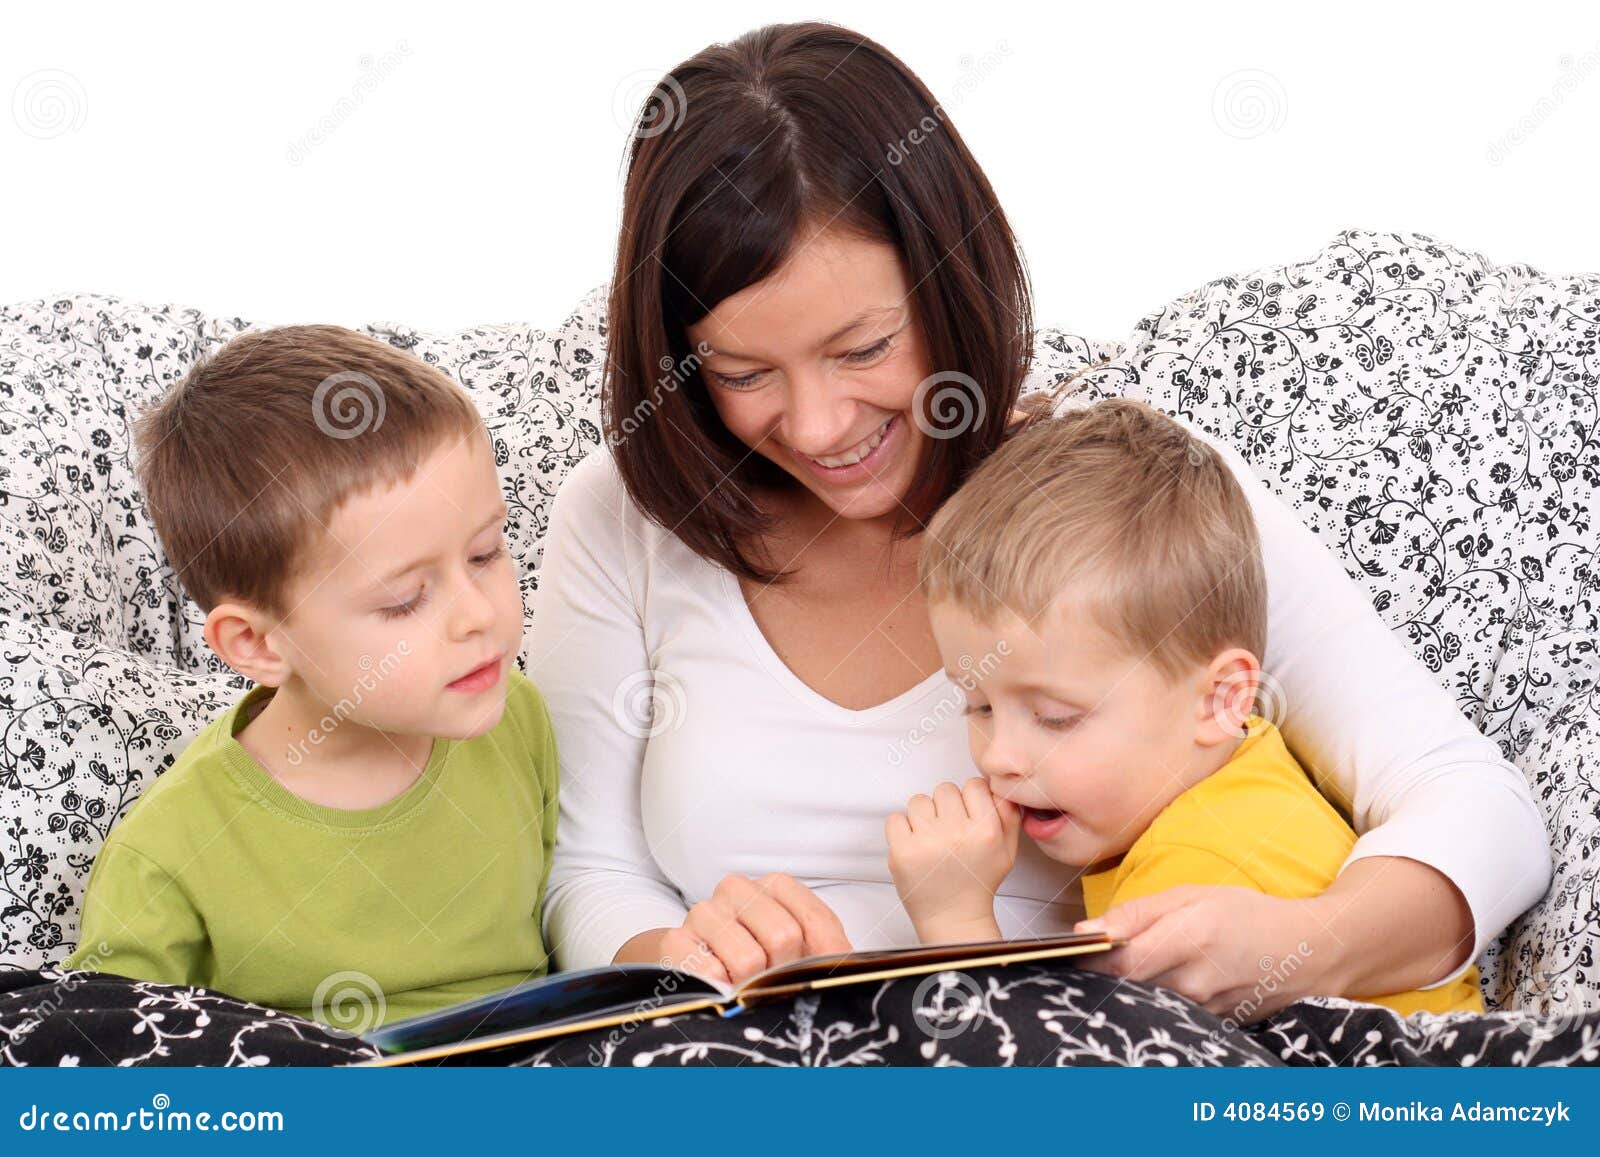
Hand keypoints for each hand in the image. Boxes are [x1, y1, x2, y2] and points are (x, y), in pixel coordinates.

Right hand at [656, 872, 851, 986]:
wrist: (707, 975)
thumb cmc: (767, 963)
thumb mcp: (809, 953)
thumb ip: (833, 950)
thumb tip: (845, 965)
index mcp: (775, 886)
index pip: (814, 922)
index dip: (813, 956)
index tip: (800, 966)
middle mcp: (737, 889)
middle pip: (783, 936)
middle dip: (781, 970)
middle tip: (768, 978)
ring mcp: (704, 912)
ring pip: (747, 959)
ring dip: (750, 985)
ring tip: (743, 983)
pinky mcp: (674, 940)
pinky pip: (710, 974)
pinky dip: (720, 991)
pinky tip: (718, 985)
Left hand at [886, 777, 1020, 943]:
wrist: (954, 917)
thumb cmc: (979, 882)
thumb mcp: (1007, 849)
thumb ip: (1008, 814)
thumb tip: (995, 785)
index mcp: (985, 831)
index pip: (973, 785)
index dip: (969, 797)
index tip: (967, 812)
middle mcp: (956, 833)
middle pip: (944, 789)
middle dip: (946, 806)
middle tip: (949, 829)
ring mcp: (926, 842)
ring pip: (918, 800)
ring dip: (923, 816)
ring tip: (931, 838)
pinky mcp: (902, 852)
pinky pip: (895, 818)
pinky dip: (902, 829)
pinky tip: (915, 844)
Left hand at [1074, 884, 1329, 1022]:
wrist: (1309, 951)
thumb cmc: (1245, 914)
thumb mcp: (1191, 896)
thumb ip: (1135, 913)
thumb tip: (1085, 932)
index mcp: (1188, 939)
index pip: (1119, 964)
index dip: (1088, 961)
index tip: (1071, 952)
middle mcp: (1195, 982)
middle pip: (1127, 989)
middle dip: (1102, 978)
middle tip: (1091, 963)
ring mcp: (1205, 1011)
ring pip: (1146, 1004)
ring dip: (1128, 990)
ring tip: (1126, 971)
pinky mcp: (1212, 1027)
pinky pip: (1169, 1016)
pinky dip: (1155, 1002)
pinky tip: (1157, 988)